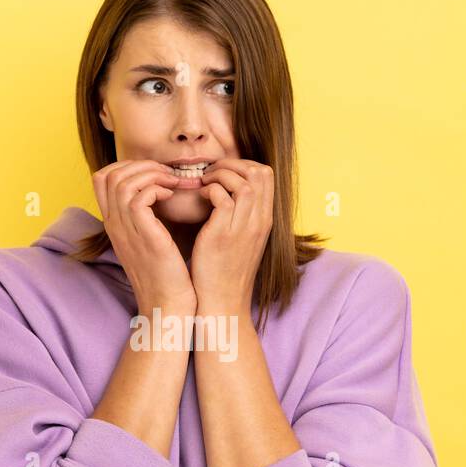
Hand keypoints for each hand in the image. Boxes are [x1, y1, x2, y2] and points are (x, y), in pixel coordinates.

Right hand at [92, 160, 196, 315]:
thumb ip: (147, 217)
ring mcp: (126, 231)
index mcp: (114, 224)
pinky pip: (138, 197)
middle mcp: (114, 225)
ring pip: (122, 181)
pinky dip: (156, 188)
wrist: (169, 305)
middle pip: (107, 174)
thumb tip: (160, 192)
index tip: (156, 174)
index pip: (101, 179)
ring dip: (151, 173)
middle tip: (167, 174)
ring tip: (173, 182)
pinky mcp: (143, 236)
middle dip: (139, 165)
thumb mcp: (150, 240)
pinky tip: (172, 196)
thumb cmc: (167, 274)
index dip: (127, 166)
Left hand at [189, 158, 274, 317]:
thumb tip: (230, 191)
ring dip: (220, 174)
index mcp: (265, 220)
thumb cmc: (226, 271)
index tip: (223, 173)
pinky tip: (199, 198)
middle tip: (211, 173)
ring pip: (244, 180)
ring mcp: (243, 228)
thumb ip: (242, 215)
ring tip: (204, 182)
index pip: (266, 175)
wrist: (222, 303)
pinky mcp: (222, 235)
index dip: (243, 165)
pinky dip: (209, 189)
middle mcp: (259, 221)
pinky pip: (222, 197)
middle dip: (233, 164)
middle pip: (260, 171)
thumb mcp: (243, 240)